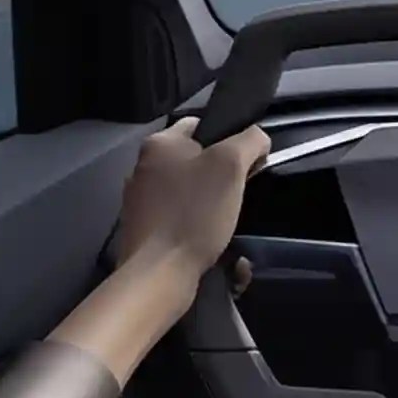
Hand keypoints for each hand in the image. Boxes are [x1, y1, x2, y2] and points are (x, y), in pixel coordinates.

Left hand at [115, 117, 271, 278]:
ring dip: (212, 205)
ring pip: (190, 193)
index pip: (200, 124)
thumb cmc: (195, 212)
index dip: (230, 138)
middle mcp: (142, 168)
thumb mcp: (231, 164)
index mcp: (158, 144)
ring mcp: (140, 202)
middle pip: (196, 161)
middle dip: (222, 177)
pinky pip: (180, 219)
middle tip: (240, 193)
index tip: (247, 162)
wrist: (159, 273)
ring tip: (228, 222)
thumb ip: (250, 140)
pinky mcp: (144, 231)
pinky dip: (197, 228)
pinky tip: (212, 242)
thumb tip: (258, 139)